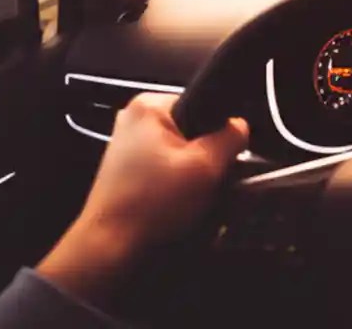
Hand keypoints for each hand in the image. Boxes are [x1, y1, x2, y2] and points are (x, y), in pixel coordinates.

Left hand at [38, 93, 248, 306]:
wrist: (111, 247)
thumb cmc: (154, 201)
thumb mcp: (205, 166)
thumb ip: (231, 138)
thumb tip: (240, 126)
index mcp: (150, 105)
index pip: (205, 105)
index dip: (222, 133)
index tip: (226, 159)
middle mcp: (134, 118)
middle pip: (194, 131)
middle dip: (208, 156)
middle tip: (213, 181)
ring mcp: (128, 145)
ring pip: (182, 153)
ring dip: (195, 174)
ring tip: (195, 196)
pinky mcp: (127, 170)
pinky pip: (167, 168)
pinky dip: (178, 183)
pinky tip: (179, 203)